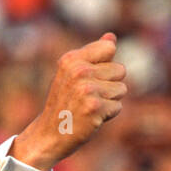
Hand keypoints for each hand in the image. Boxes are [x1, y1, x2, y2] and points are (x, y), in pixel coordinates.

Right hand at [10, 32, 126, 170]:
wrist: (49, 134)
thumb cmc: (64, 102)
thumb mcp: (72, 74)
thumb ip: (93, 54)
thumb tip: (112, 37)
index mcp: (71, 59)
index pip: (109, 48)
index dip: (106, 64)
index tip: (90, 77)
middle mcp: (79, 71)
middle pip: (120, 70)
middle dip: (110, 84)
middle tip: (88, 96)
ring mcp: (87, 89)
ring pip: (121, 89)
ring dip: (109, 100)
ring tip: (89, 106)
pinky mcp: (95, 107)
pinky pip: (118, 107)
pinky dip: (108, 115)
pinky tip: (91, 118)